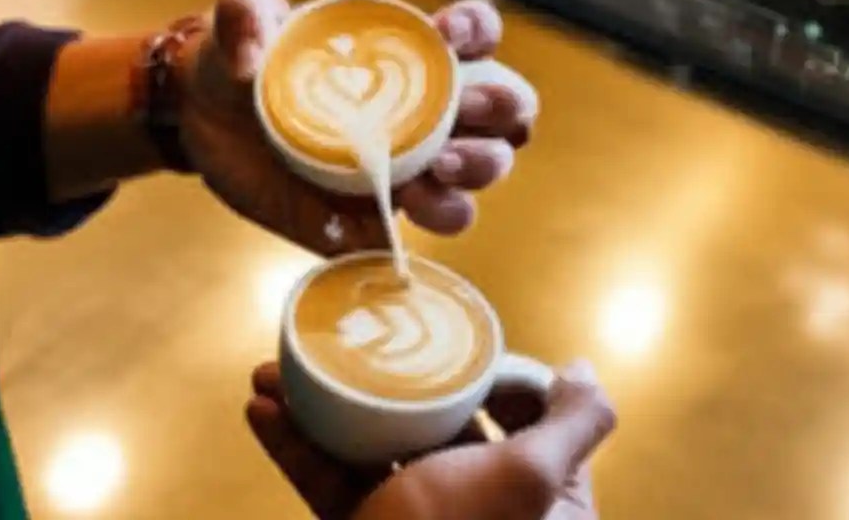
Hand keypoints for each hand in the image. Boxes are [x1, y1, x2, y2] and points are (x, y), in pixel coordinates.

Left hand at [176, 0, 537, 254]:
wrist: (201, 118)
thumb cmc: (239, 57)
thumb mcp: (238, 16)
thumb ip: (244, 12)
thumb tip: (250, 60)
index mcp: (409, 55)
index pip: (476, 37)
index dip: (477, 32)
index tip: (446, 34)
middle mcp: (424, 115)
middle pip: (504, 118)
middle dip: (501, 115)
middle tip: (458, 117)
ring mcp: (403, 171)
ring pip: (473, 187)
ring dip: (466, 184)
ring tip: (422, 181)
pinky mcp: (367, 220)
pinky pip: (405, 242)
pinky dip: (402, 241)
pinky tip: (374, 225)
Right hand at [246, 361, 614, 519]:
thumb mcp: (530, 480)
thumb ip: (572, 425)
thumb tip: (585, 371)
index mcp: (539, 502)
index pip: (530, 422)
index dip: (498, 379)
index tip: (460, 357)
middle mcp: (479, 509)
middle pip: (441, 426)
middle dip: (390, 380)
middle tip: (356, 344)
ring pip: (371, 448)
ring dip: (321, 406)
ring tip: (277, 371)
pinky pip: (328, 484)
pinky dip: (295, 448)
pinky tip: (263, 410)